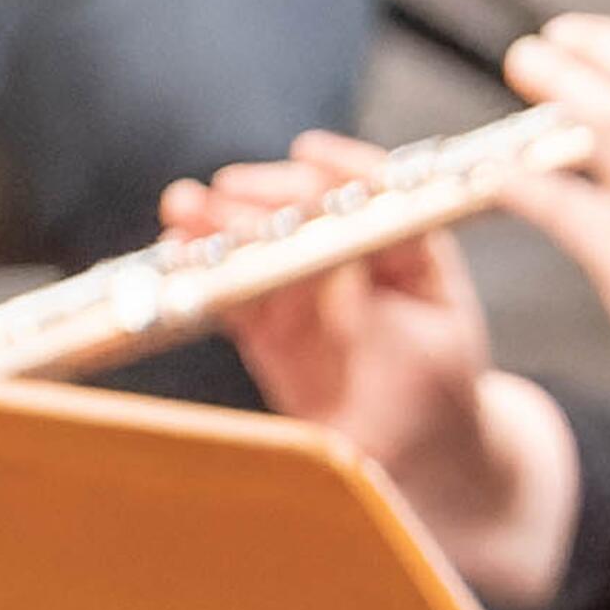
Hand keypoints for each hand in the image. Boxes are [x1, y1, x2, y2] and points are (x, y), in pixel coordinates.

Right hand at [165, 133, 502, 490]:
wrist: (409, 456)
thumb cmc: (433, 399)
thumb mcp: (420, 354)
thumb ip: (372, 310)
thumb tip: (329, 261)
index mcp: (410, 253)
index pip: (378, 194)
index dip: (344, 169)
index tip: (307, 153)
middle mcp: (352, 259)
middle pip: (307, 208)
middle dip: (267, 197)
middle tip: (228, 194)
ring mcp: (305, 287)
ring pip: (261, 242)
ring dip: (220, 222)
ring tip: (185, 207)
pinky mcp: (266, 321)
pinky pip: (231, 288)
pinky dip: (203, 270)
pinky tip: (176, 251)